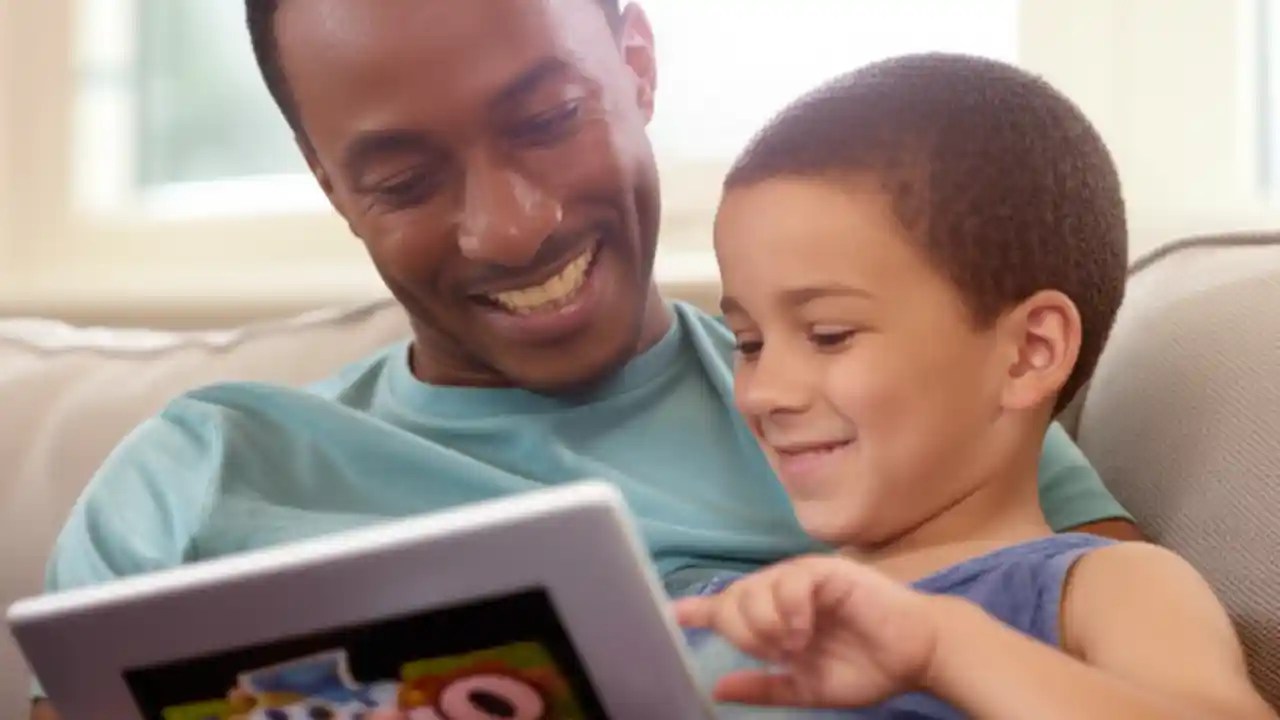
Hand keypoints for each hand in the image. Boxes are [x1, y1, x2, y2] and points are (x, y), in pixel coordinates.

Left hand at [673, 555, 940, 707]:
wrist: (916, 655)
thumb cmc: (867, 668)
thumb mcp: (806, 687)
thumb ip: (765, 686)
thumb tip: (718, 689)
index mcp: (776, 616)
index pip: (728, 607)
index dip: (698, 610)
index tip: (671, 615)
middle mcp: (783, 590)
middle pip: (734, 598)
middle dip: (743, 630)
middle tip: (776, 653)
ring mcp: (803, 577)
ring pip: (755, 588)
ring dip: (766, 624)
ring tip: (794, 645)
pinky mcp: (825, 570)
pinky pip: (788, 581)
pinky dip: (789, 610)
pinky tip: (803, 630)